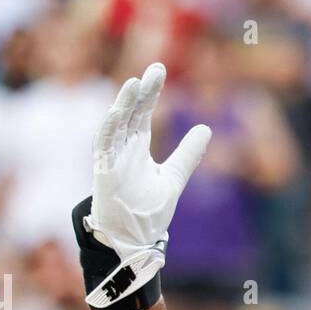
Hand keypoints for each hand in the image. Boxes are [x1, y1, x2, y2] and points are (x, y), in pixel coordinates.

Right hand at [81, 62, 210, 308]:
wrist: (133, 240)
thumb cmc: (148, 210)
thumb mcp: (174, 177)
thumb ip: (188, 154)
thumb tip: (206, 129)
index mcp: (138, 147)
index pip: (144, 112)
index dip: (151, 92)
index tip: (160, 70)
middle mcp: (123, 149)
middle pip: (131, 113)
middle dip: (141, 92)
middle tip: (154, 69)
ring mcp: (111, 160)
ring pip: (115, 125)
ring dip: (123, 105)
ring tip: (134, 84)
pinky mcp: (103, 174)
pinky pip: (103, 147)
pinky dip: (108, 130)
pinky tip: (116, 113)